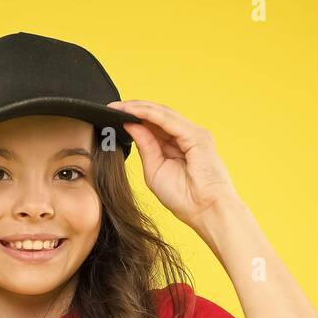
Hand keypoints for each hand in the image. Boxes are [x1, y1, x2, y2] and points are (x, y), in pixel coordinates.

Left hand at [106, 100, 241, 230]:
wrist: (205, 211)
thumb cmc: (184, 198)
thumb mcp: (155, 170)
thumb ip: (145, 147)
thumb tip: (131, 125)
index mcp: (177, 146)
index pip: (154, 125)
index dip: (134, 118)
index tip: (113, 115)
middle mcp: (186, 137)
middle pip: (158, 116)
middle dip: (135, 109)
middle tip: (112, 107)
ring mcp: (193, 134)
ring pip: (163, 114)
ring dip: (140, 108)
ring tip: (120, 107)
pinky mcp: (196, 136)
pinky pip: (168, 120)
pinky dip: (150, 114)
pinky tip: (133, 112)